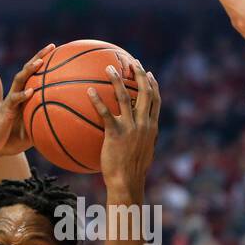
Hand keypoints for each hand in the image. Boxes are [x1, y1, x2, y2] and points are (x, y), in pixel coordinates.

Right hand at [0, 44, 52, 159]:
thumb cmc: (13, 139)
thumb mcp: (34, 132)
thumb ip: (46, 125)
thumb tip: (66, 127)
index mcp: (24, 96)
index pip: (34, 75)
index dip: (44, 63)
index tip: (58, 52)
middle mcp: (17, 94)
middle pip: (27, 70)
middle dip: (39, 57)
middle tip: (51, 46)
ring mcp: (10, 100)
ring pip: (19, 80)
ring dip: (29, 70)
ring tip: (40, 62)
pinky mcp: (5, 110)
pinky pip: (14, 100)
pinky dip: (23, 95)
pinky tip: (31, 92)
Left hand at [87, 60, 158, 194]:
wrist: (127, 182)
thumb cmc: (132, 172)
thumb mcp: (144, 153)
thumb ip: (143, 140)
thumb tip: (137, 135)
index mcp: (152, 127)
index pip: (155, 100)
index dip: (153, 84)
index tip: (148, 73)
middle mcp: (144, 124)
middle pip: (145, 92)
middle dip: (139, 74)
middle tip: (131, 62)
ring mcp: (131, 128)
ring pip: (125, 96)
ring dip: (117, 79)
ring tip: (109, 68)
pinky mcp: (116, 133)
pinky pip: (105, 112)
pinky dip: (97, 100)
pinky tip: (89, 91)